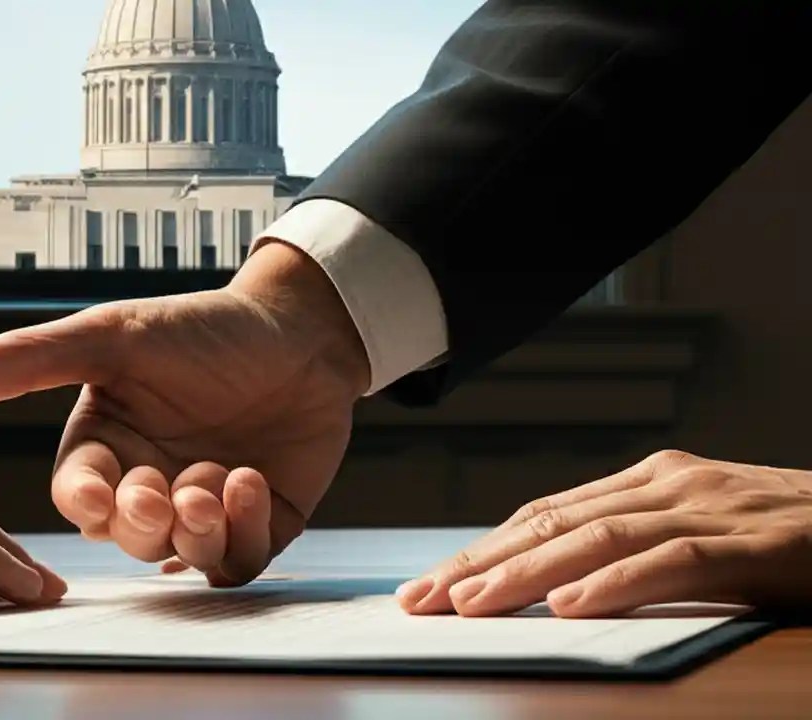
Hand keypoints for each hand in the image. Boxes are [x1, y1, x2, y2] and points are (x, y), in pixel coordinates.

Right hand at [0, 242, 370, 584]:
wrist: (303, 331)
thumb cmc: (203, 327)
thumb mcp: (112, 336)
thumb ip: (30, 360)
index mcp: (107, 444)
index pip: (77, 494)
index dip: (88, 503)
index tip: (107, 495)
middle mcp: (150, 481)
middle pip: (127, 536)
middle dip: (144, 521)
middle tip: (166, 491)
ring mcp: (204, 507)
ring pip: (181, 555)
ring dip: (195, 529)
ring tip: (217, 481)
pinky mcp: (258, 523)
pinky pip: (239, 559)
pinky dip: (244, 532)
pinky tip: (253, 482)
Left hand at [398, 450, 811, 617]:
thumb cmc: (788, 542)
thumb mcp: (699, 535)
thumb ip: (632, 548)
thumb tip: (551, 585)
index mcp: (649, 481)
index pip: (543, 515)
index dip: (480, 551)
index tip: (426, 586)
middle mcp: (669, 485)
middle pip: (552, 523)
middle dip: (478, 563)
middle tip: (421, 600)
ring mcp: (711, 508)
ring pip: (597, 537)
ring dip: (526, 574)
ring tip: (470, 604)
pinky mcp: (754, 543)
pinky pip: (673, 561)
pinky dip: (616, 583)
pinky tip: (570, 606)